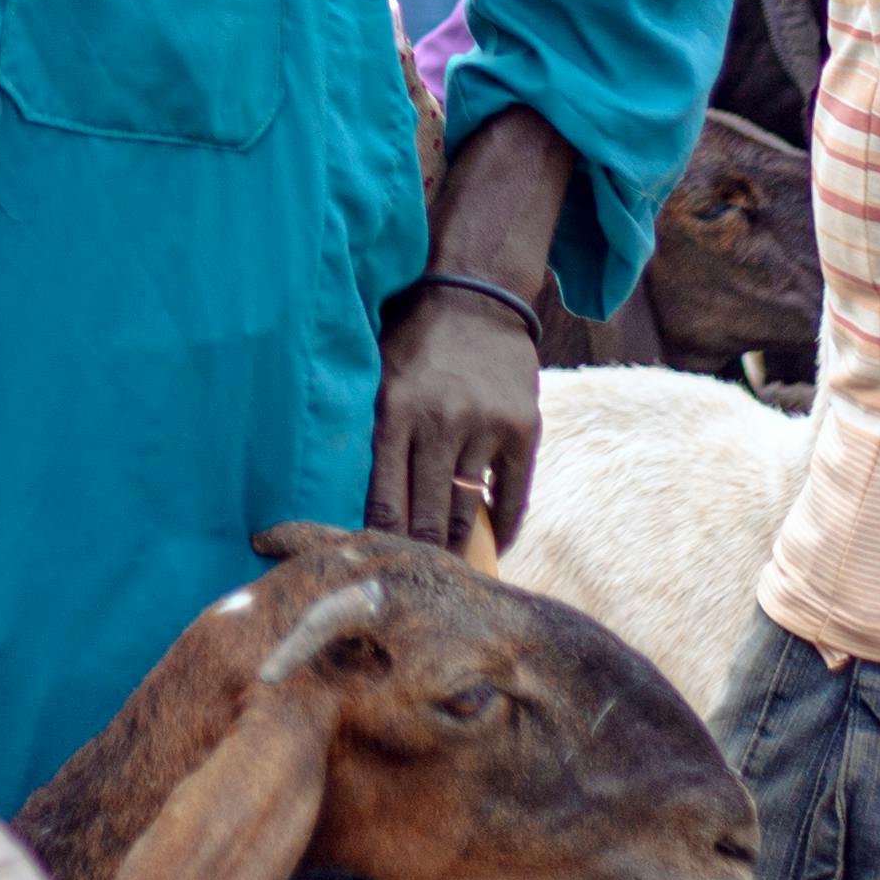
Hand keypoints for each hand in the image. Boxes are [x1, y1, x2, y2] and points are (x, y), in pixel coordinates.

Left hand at [372, 275, 546, 552]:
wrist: (477, 296)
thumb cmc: (415, 339)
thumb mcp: (379, 377)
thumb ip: (375, 433)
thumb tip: (357, 499)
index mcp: (395, 412)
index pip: (383, 499)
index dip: (383, 543)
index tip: (381, 569)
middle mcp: (440, 422)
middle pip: (426, 514)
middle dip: (420, 555)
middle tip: (416, 584)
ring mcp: (485, 427)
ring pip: (467, 509)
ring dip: (458, 546)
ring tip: (451, 574)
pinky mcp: (523, 429)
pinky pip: (514, 494)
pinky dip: (503, 526)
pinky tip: (494, 544)